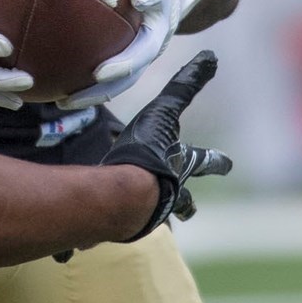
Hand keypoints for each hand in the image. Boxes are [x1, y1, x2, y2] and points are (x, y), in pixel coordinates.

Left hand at [52, 0, 204, 109]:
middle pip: (146, 49)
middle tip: (99, 72)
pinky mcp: (138, 60)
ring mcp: (151, 46)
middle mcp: (161, 24)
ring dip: (102, 91)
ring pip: (129, 75)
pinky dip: (91, 90)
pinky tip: (57, 97)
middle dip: (124, 64)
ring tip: (67, 99)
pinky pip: (115, 79)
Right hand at [55, 51, 230, 261]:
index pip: (204, 161)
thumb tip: (212, 56)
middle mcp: (164, 197)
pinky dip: (87, 238)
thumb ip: (187, 85)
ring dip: (138, 221)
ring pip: (144, 221)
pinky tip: (73, 247)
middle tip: (189, 210)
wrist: (122, 198)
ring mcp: (140, 217)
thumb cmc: (147, 155)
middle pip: (180, 201)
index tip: (229, 164)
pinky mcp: (109, 230)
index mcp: (178, 169)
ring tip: (129, 225)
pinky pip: (100, 233)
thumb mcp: (166, 112)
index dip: (215, 160)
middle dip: (184, 204)